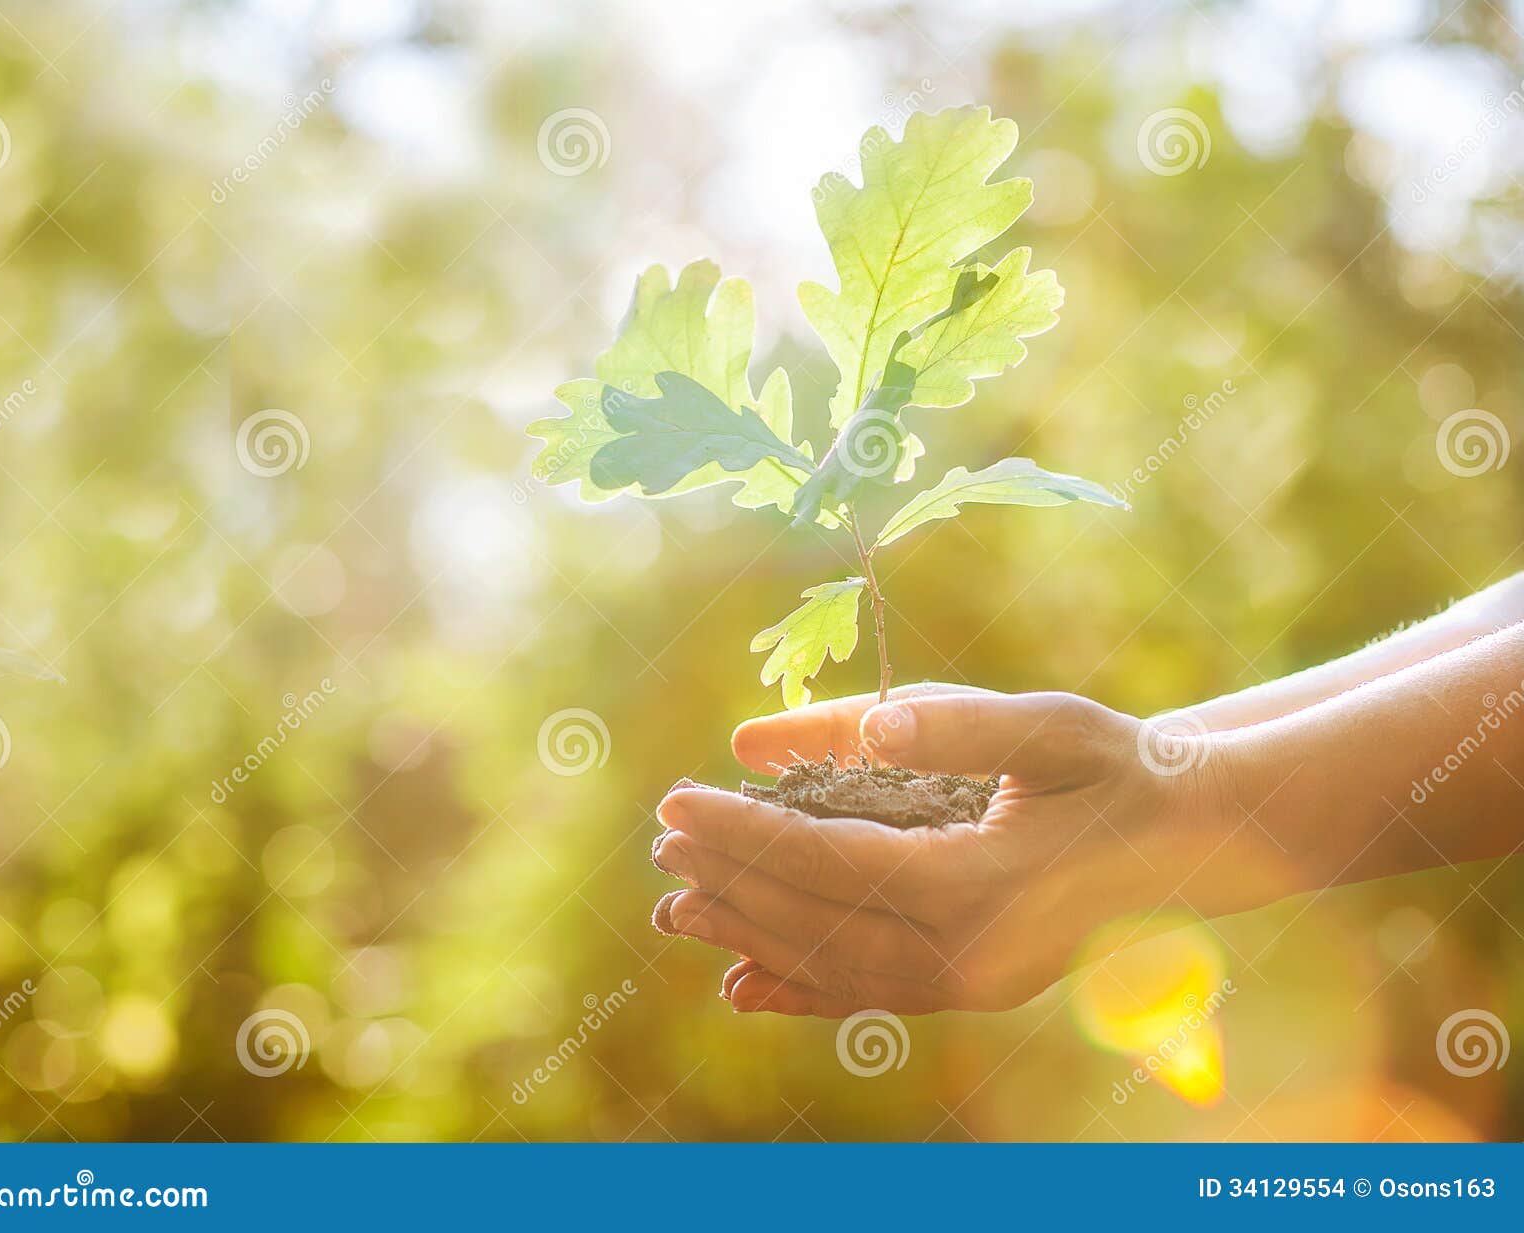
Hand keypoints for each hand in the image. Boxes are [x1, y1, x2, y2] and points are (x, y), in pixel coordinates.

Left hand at [651, 685, 1246, 1015]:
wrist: (1189, 839)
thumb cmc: (1118, 768)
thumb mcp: (1044, 728)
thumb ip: (945, 725)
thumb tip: (851, 725)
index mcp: (983, 887)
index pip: (832, 864)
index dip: (746, 834)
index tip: (676, 802)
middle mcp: (969, 957)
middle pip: (818, 923)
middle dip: (733, 881)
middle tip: (665, 842)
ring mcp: (970, 987)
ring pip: (832, 969)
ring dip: (749, 935)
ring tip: (678, 904)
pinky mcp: (970, 991)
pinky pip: (866, 998)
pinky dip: (798, 990)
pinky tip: (742, 983)